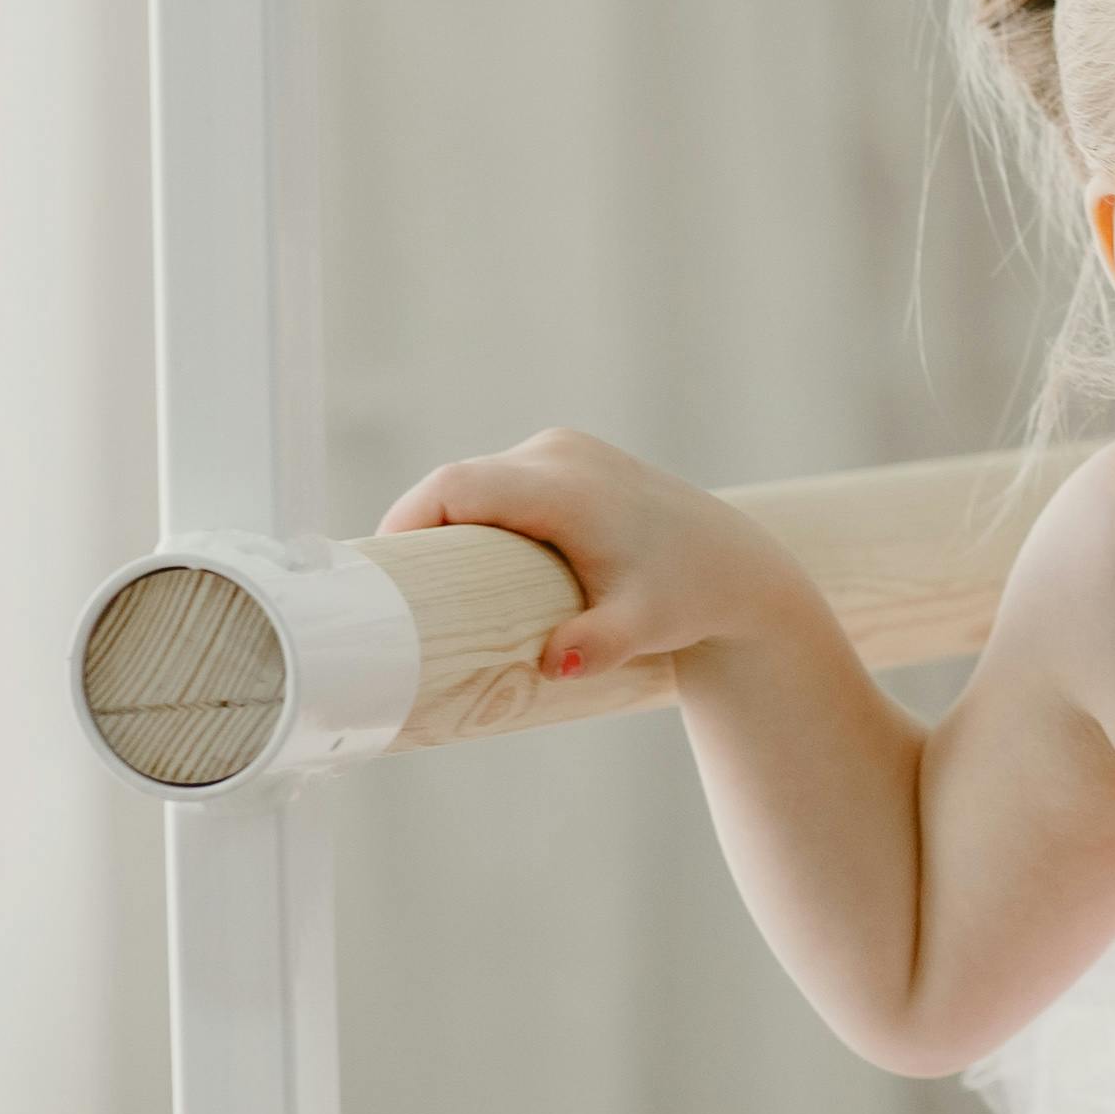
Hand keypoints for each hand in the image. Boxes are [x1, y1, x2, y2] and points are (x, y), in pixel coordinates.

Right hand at [377, 428, 781, 687]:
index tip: (378, 571)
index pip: (456, 487)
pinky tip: (460, 553)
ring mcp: (566, 451)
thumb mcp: (644, 624)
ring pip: (478, 480)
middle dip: (419, 529)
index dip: (407, 520)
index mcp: (565, 485)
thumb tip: (555, 662)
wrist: (736, 569)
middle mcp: (559, 454)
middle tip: (390, 590)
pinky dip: (476, 512)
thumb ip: (600, 642)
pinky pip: (501, 480)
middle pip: (459, 483)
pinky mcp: (572, 460)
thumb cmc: (688, 598)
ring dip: (447, 521)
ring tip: (420, 581)